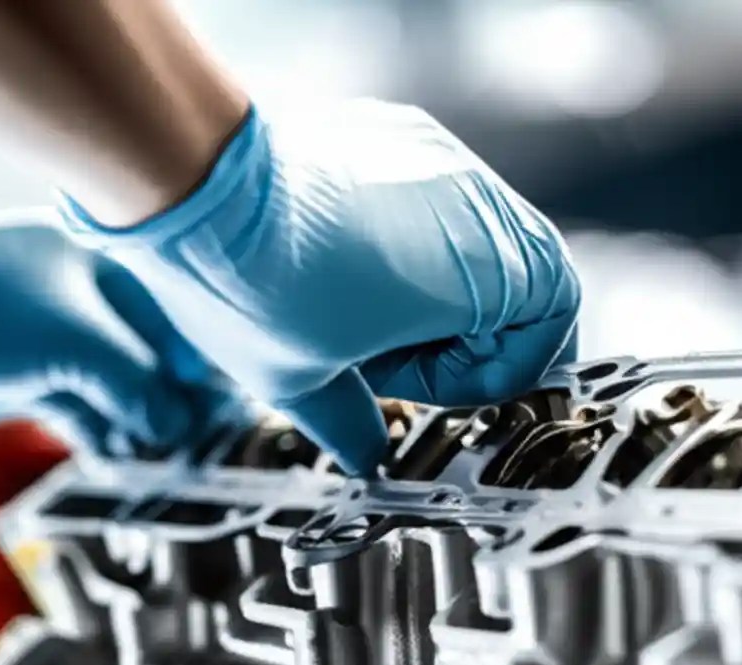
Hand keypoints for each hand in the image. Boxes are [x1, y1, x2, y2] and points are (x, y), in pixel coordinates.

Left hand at [0, 198, 236, 456]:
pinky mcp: (32, 375)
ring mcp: (60, 336)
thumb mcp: (69, 344)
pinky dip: (108, 435)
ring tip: (181, 464)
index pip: (183, 312)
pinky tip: (130, 461)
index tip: (242, 404)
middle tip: (217, 445)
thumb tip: (178, 426)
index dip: (213, 359)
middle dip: (186, 399)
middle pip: (158, 352)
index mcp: (107, 262)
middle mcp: (90, 295)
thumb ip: (134, 384)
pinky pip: (87, 408)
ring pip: (124, 385)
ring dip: (148, 424)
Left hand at [61, 100, 580, 475]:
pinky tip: (352, 265)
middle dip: (475, 335)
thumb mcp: (300, 381)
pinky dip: (420, 243)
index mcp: (479, 272)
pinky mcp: (398, 136)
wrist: (192, 176)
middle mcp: (476, 202)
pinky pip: (442, 198)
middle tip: (400, 361)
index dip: (490, 377)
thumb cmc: (250, 279)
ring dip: (448, 288)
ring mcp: (439, 159)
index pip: (549, 327)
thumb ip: (352, 426)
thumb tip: (365, 452)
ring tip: (370, 314)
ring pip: (489, 238)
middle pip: (532, 279)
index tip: (418, 392)